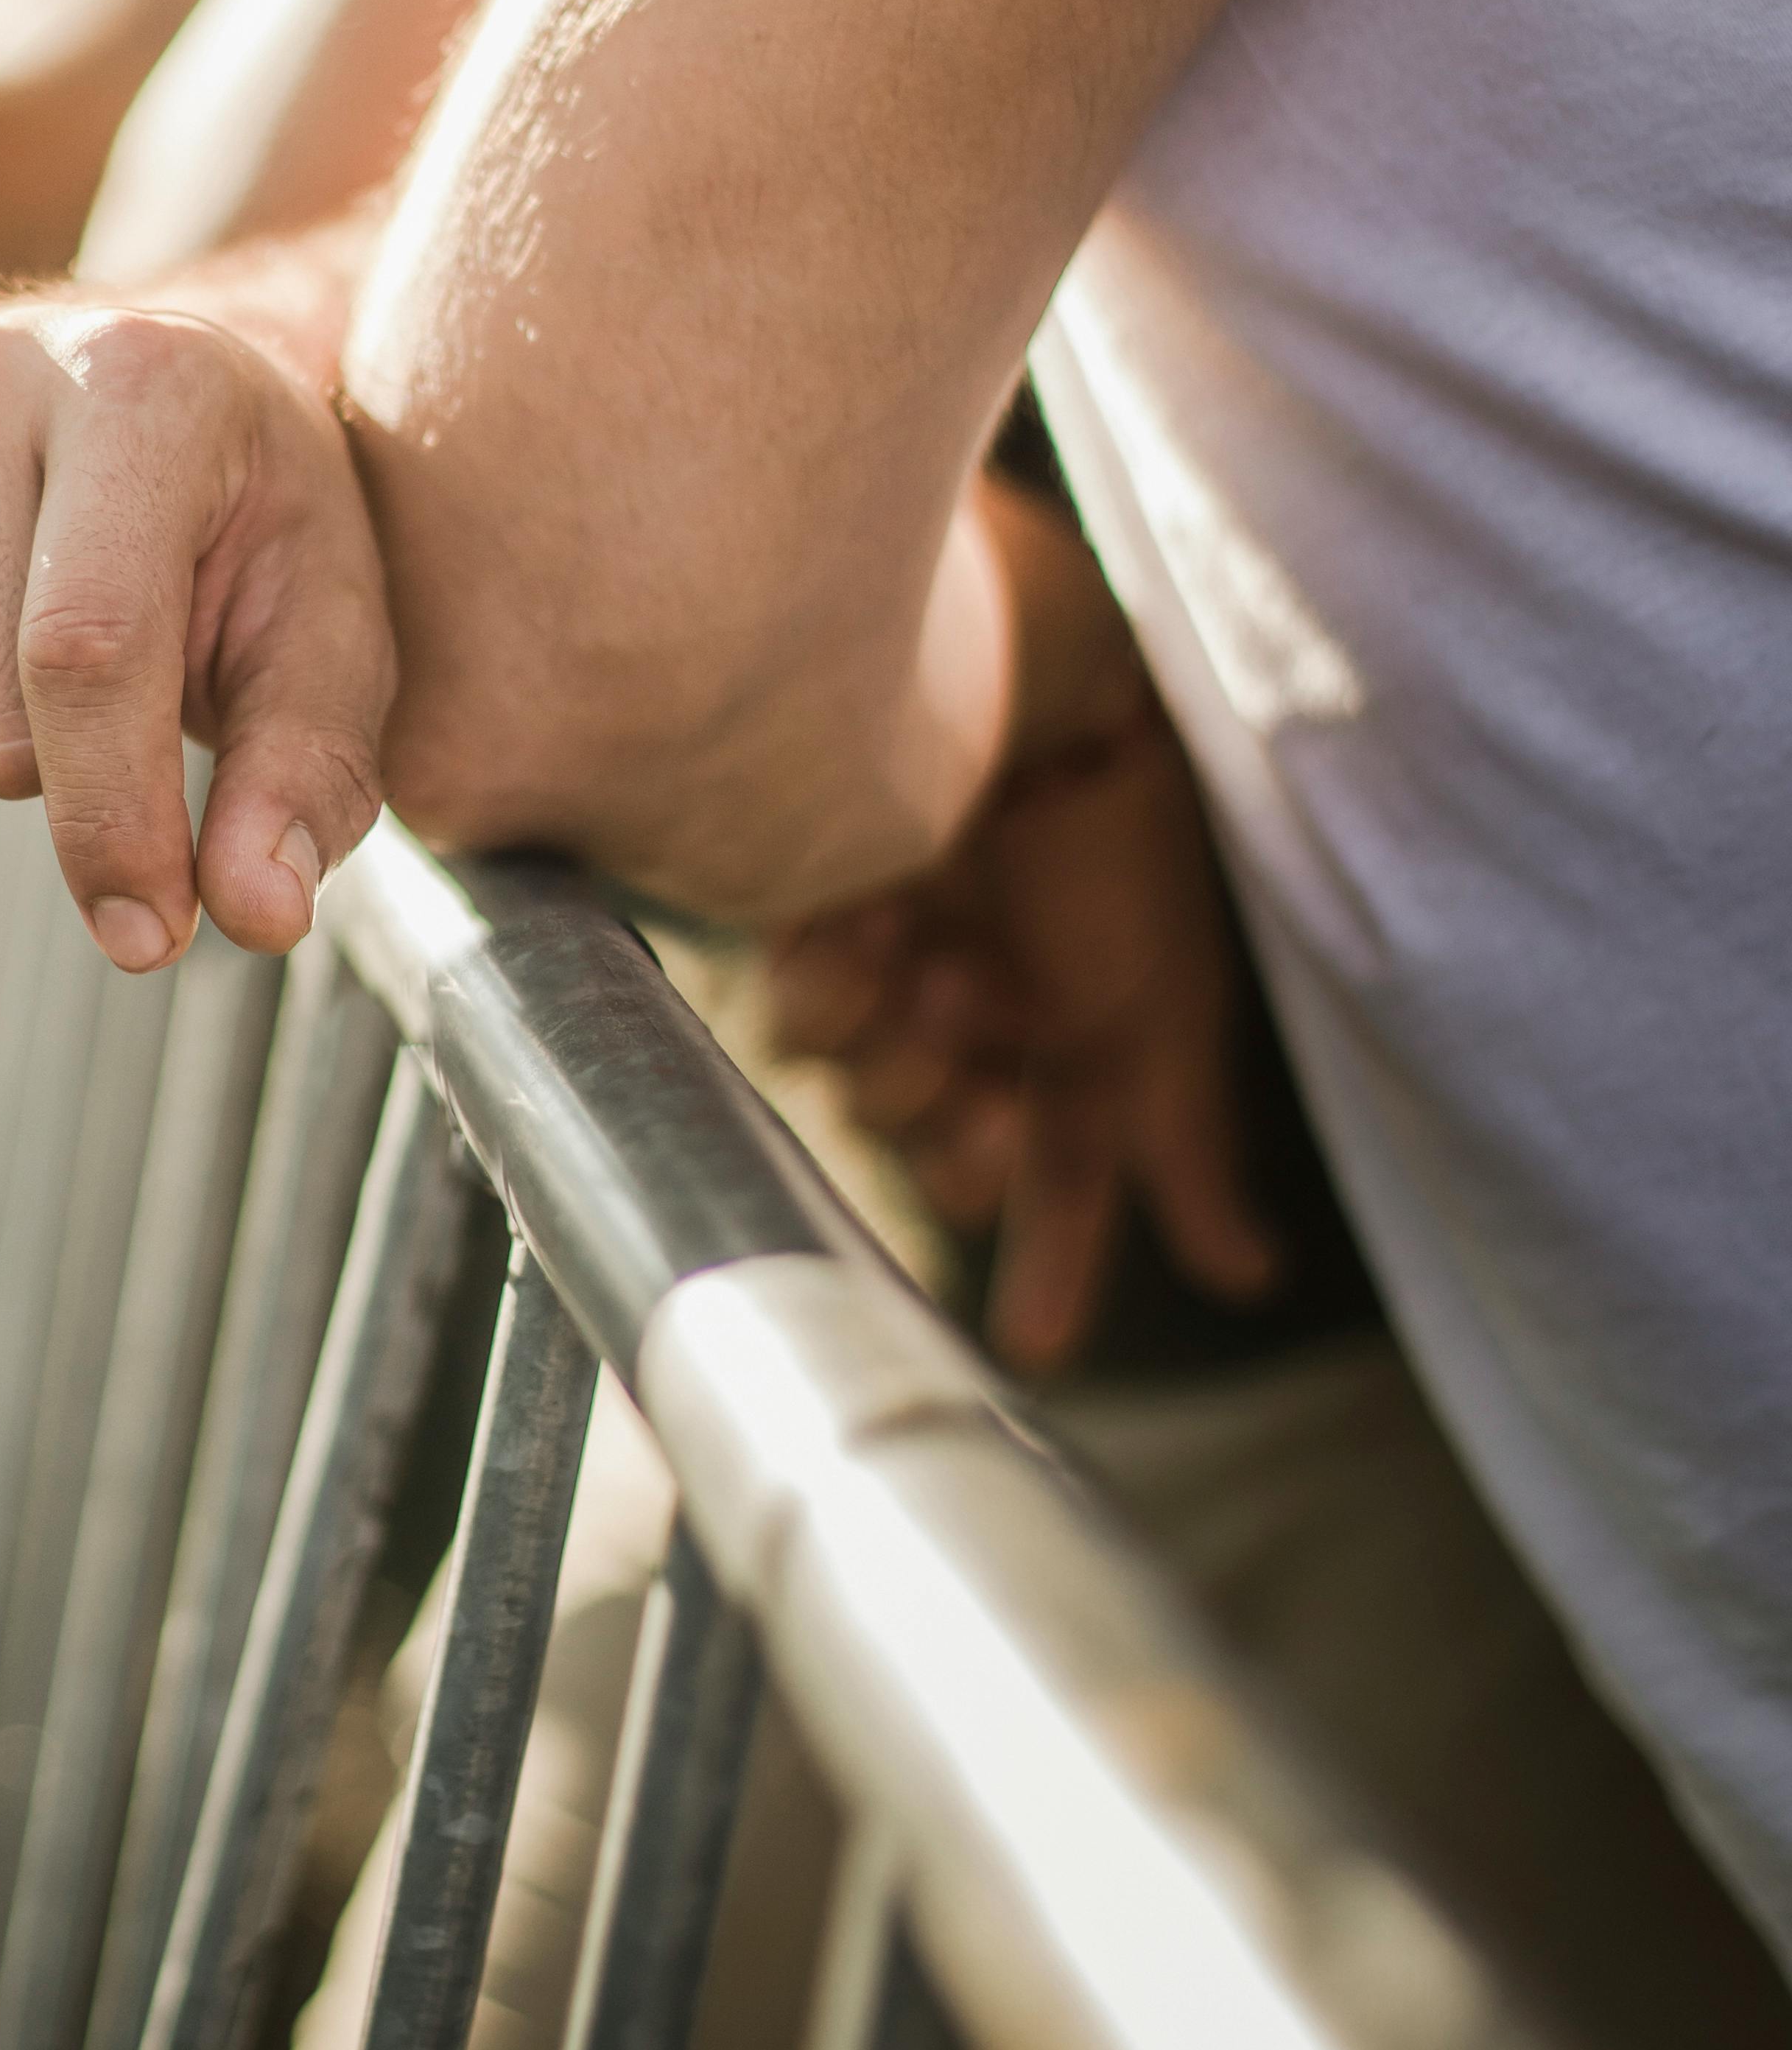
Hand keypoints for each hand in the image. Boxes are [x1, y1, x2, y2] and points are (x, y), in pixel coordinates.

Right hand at [0, 295, 395, 965]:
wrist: (144, 405)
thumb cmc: (244, 523)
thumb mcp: (325, 633)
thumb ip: (306, 773)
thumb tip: (258, 912)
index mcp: (131, 383)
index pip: (85, 649)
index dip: (115, 816)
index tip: (153, 929)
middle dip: (70, 785)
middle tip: (122, 704)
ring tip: (37, 673)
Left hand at [765, 701, 1280, 1376]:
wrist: (1038, 705)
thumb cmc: (1120, 855)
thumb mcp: (1161, 1019)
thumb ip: (1183, 1154)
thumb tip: (1246, 1279)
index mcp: (1073, 1051)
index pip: (1057, 1191)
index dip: (1047, 1269)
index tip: (1038, 1344)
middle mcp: (979, 1024)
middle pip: (942, 1157)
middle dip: (964, 1121)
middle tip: (997, 1028)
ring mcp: (892, 974)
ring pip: (865, 1095)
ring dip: (910, 1044)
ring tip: (950, 954)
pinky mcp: (813, 920)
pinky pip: (802, 1018)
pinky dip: (844, 985)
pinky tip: (880, 924)